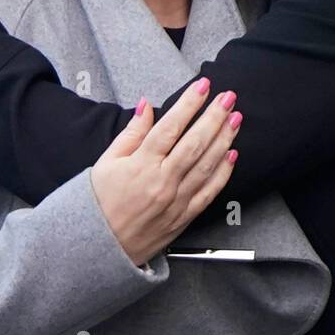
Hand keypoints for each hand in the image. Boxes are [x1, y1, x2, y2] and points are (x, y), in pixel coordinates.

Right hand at [90, 78, 241, 265]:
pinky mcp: (184, 217)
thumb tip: (148, 106)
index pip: (171, 127)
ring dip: (224, 139)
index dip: (189, 104)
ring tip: (235, 118)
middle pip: (195, 143)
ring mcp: (176, 201)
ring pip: (207, 165)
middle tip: (229, 96)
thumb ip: (131, 133)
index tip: (203, 86)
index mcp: (141, 165)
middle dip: (214, 117)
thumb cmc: (98, 203)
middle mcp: (162, 182)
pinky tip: (231, 154)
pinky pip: (209, 192)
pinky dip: (223, 173)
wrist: (99, 248)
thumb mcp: (106, 162)